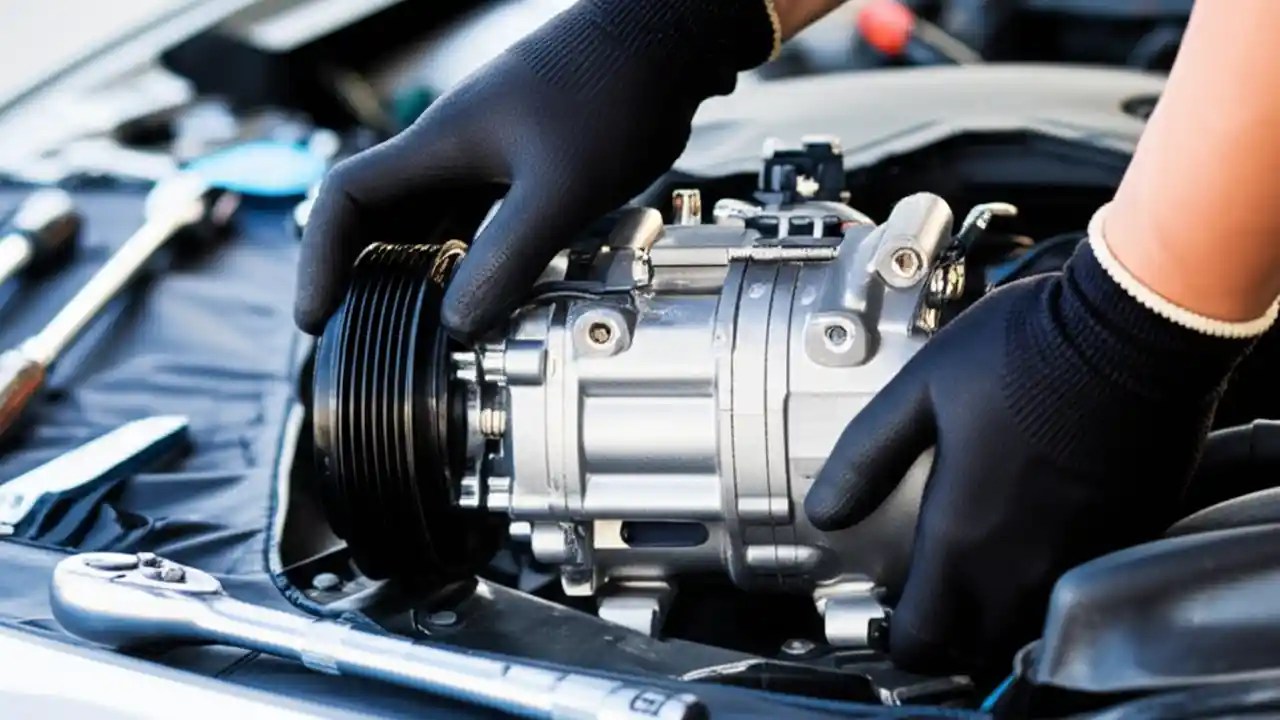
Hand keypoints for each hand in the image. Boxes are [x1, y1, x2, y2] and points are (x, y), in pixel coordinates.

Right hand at [295, 0, 772, 340]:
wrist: (665, 43)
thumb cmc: (612, 90)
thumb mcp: (559, 187)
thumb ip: (508, 256)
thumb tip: (459, 324)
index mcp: (440, 145)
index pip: (346, 199)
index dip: (320, 260)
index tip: (314, 315)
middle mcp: (455, 149)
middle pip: (383, 217)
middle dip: (365, 276)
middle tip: (364, 334)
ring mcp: (491, 155)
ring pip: (435, 222)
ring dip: (424, 271)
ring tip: (423, 329)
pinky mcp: (528, 165)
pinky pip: (481, 220)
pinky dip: (475, 259)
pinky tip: (491, 293)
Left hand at [804, 243, 1249, 675]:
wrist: (1134, 328)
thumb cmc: (1028, 351)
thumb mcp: (920, 392)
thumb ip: (866, 459)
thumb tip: (824, 510)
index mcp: (965, 537)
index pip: (923, 640)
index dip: (900, 635)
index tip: (894, 609)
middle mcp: (1026, 566)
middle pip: (977, 648)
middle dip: (950, 630)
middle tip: (936, 585)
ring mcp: (1083, 557)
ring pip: (1030, 626)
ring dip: (1000, 611)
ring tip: (983, 559)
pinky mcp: (1128, 537)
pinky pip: (1078, 587)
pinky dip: (1052, 579)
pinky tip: (1039, 528)